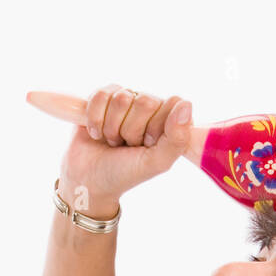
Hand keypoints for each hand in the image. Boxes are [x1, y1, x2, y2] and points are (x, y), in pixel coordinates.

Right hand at [58, 83, 192, 216]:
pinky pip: (101, 96)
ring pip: (122, 98)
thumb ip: (177, 138)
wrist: (88, 180)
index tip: (148, 145)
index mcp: (168, 122)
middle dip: (131, 130)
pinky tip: (97, 133)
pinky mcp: (103, 97)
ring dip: (112, 127)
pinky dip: (95, 119)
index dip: (157, 126)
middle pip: (146, 101)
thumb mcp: (156, 163)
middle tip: (127, 145)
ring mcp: (126, 101)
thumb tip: (186, 104)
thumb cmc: (125, 173)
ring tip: (113, 141)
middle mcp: (149, 108)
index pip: (173, 103)